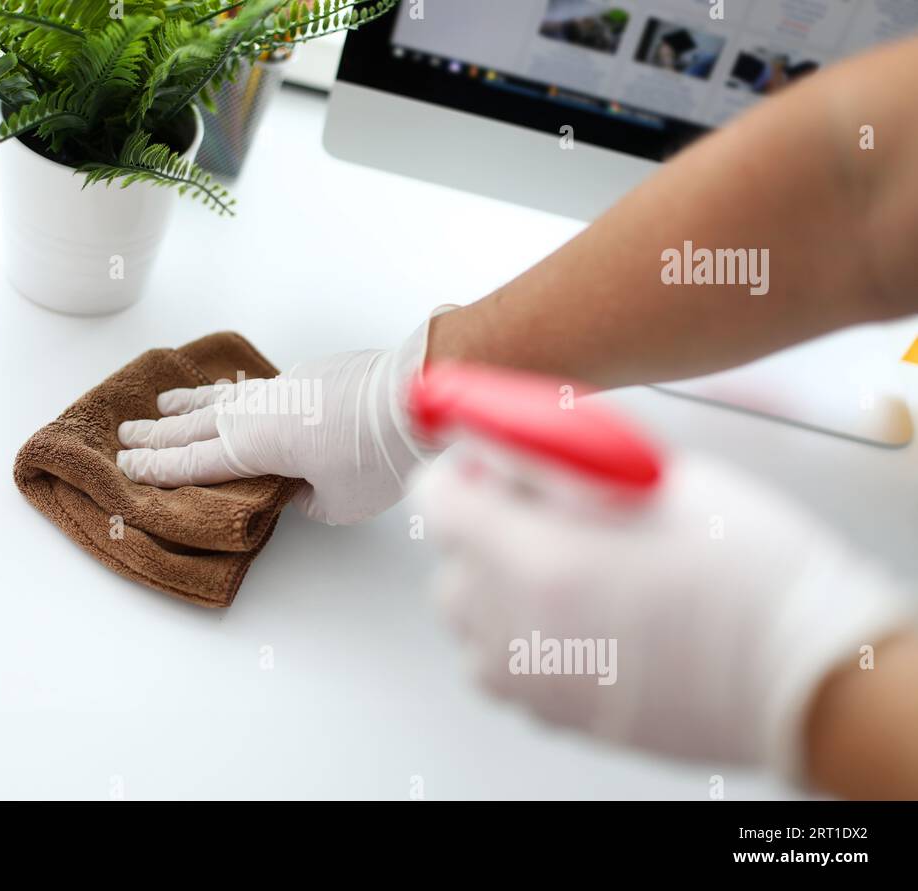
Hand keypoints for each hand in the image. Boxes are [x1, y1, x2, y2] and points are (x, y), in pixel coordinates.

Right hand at [116, 317, 439, 524]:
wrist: (413, 396)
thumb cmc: (375, 457)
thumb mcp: (337, 502)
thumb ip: (307, 499)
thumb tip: (300, 487)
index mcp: (253, 447)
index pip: (193, 461)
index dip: (158, 467)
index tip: (127, 466)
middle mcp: (256, 411)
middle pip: (194, 424)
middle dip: (158, 433)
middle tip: (125, 435)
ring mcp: (280, 387)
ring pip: (220, 396)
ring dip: (188, 402)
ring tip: (161, 402)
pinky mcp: (306, 373)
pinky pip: (251, 384)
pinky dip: (228, 391)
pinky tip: (227, 393)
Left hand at [418, 447, 911, 773]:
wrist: (798, 671)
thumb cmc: (741, 566)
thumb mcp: (641, 476)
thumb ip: (552, 462)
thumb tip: (498, 448)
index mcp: (527, 555)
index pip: (434, 500)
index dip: (468, 476)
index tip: (501, 472)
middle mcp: (509, 624)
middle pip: (450, 561)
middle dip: (488, 531)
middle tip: (554, 519)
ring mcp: (526, 677)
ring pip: (474, 617)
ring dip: (505, 587)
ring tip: (581, 573)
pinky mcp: (549, 713)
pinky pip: (505, 662)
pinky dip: (528, 636)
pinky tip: (591, 620)